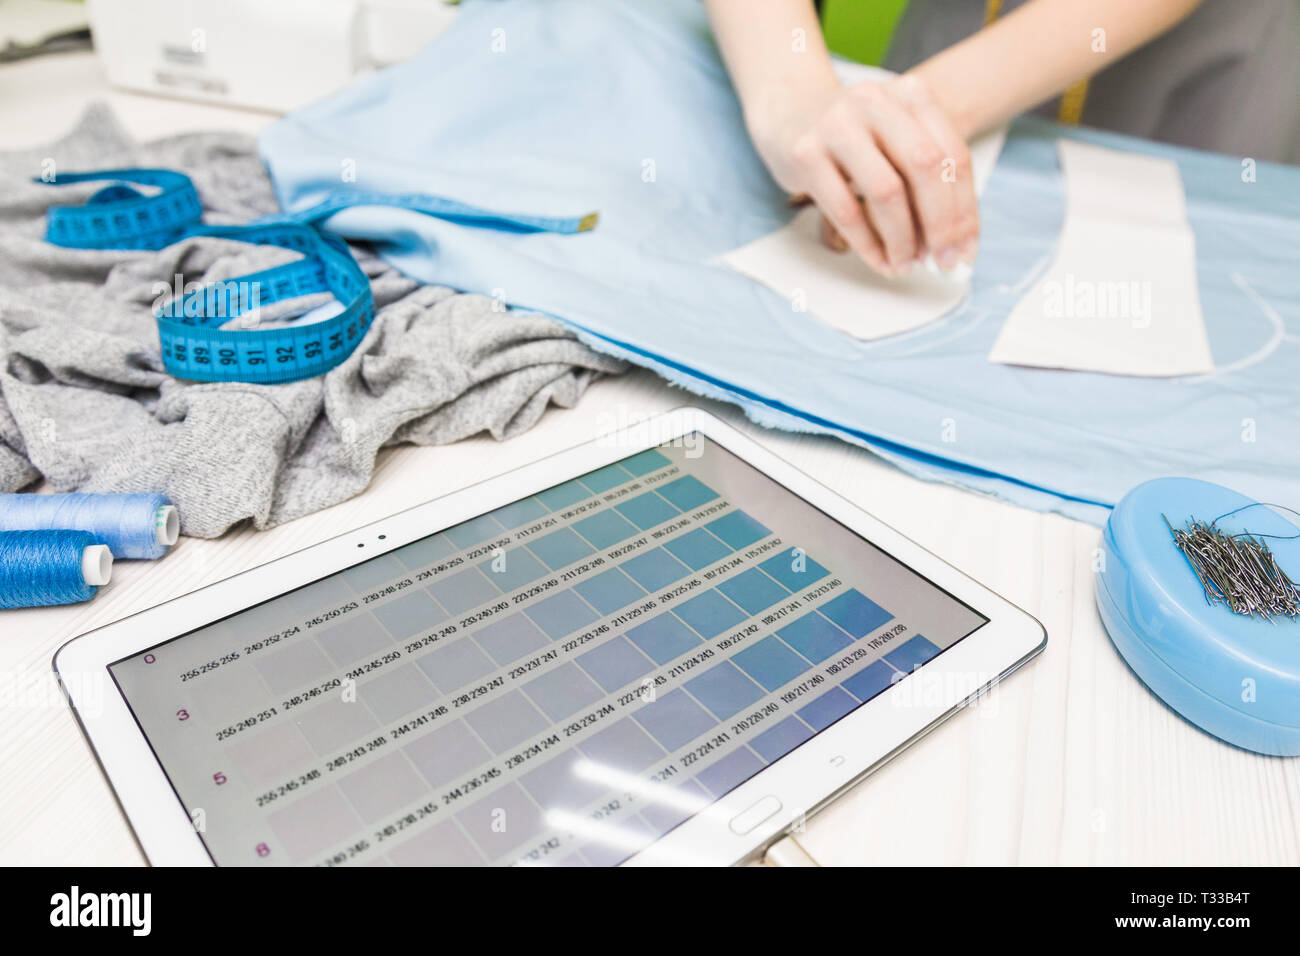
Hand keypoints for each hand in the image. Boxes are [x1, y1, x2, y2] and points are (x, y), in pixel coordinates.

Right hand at [754, 73, 978, 275]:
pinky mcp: (806, 153)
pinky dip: (867, 244)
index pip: (953, 156)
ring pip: (885, 192)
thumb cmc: (854, 135)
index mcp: (910, 95)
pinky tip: (878, 260)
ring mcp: (837, 126)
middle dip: (940, 224)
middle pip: (925, 168)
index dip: (965, 210)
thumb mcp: (896, 136)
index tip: (964, 250)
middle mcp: (876, 103)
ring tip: (905, 264)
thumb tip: (953, 241)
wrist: (788, 109)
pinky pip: (845, 210)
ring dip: (902, 239)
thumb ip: (927, 176)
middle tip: (941, 261)